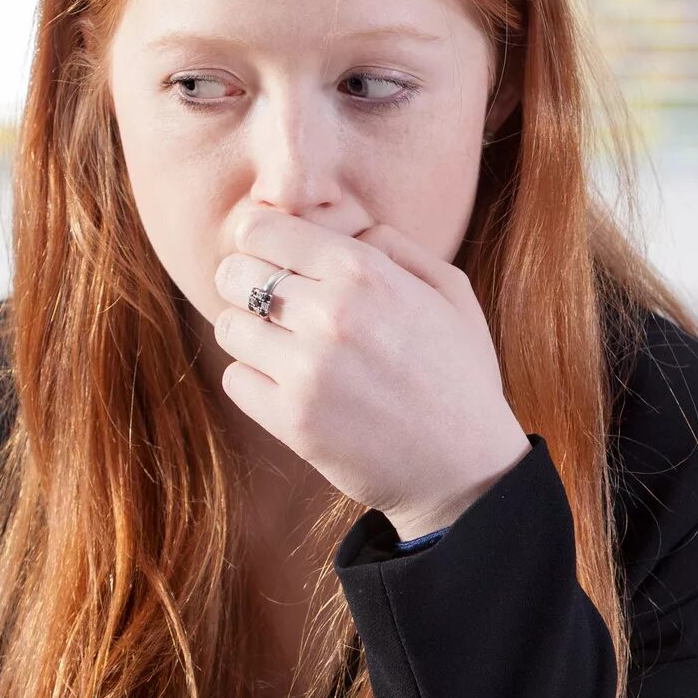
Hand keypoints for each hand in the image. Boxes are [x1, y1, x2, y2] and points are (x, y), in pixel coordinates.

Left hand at [212, 208, 530, 540]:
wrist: (467, 469)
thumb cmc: (460, 375)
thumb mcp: (450, 292)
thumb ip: (394, 246)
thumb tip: (343, 228)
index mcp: (365, 272)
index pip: (262, 230)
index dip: (261, 242)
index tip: (274, 261)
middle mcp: (330, 313)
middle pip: (234, 274)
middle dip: (247, 284)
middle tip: (275, 307)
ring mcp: (307, 370)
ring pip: (229, 327)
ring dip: (252, 336)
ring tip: (288, 351)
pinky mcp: (292, 420)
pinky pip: (234, 378)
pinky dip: (255, 380)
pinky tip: (292, 387)